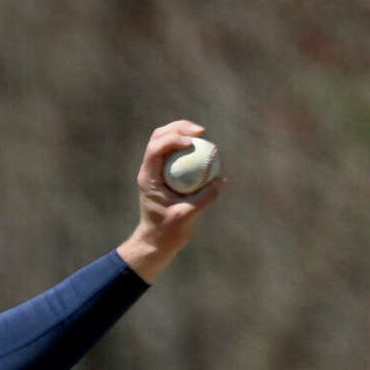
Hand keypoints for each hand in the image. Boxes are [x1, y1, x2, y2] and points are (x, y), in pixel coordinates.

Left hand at [116, 120, 225, 283]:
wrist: (156, 243)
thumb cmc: (167, 232)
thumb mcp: (186, 217)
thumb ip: (204, 199)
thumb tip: (221, 180)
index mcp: (149, 177)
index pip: (156, 147)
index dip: (174, 137)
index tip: (193, 141)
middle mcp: (151, 170)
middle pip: (160, 136)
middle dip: (180, 127)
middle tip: (201, 131)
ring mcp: (158, 171)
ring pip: (168, 142)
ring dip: (185, 133)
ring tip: (203, 135)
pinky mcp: (167, 175)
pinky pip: (179, 155)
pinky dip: (191, 149)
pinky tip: (205, 150)